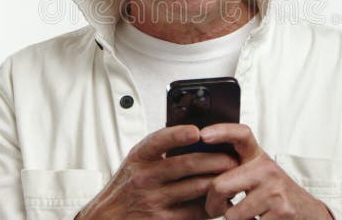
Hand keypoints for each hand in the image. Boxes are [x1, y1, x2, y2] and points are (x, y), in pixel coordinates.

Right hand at [76, 125, 238, 219]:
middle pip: (187, 164)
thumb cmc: (128, 186)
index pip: (159, 140)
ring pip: (196, 187)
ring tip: (233, 176)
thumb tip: (195, 137)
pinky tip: (221, 199)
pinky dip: (211, 204)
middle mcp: (145, 177)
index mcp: (139, 157)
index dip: (178, 134)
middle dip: (216, 160)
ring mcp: (153, 200)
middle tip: (233, 158)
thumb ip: (159, 150)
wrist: (107, 217)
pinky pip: (194, 212)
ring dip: (218, 181)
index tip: (197, 131)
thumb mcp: (136, 162)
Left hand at [201, 124, 333, 219]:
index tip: (204, 134)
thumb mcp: (258, 174)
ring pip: (231, 213)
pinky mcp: (281, 211)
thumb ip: (236, 169)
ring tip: (244, 215)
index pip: (241, 134)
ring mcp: (274, 190)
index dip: (221, 131)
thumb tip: (201, 171)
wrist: (309, 213)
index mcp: (258, 157)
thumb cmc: (275, 194)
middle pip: (219, 186)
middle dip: (212, 205)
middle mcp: (266, 169)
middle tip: (216, 208)